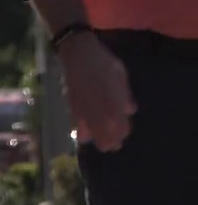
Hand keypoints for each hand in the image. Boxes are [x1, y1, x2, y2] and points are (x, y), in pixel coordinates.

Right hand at [58, 33, 136, 151]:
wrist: (80, 57)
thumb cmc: (103, 64)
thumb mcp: (120, 76)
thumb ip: (125, 96)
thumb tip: (130, 110)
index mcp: (116, 102)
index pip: (121, 125)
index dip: (123, 133)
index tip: (123, 136)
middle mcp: (103, 110)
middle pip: (108, 133)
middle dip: (111, 141)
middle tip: (113, 146)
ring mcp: (88, 110)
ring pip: (94, 133)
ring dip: (99, 140)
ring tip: (101, 145)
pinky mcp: (75, 108)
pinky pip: (80, 126)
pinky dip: (84, 132)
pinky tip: (85, 137)